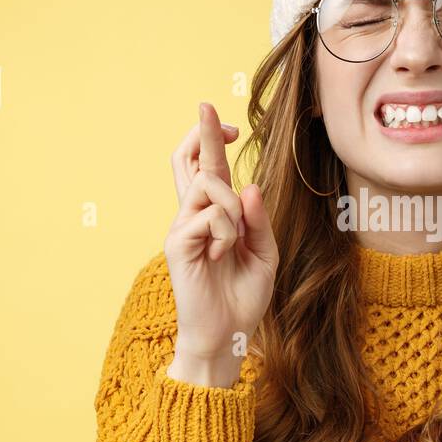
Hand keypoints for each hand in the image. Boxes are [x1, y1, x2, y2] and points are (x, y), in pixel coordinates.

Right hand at [164, 102, 278, 387]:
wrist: (227, 335)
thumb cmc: (243, 296)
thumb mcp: (264, 253)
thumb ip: (258, 220)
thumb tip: (249, 184)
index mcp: (214, 215)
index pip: (206, 167)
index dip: (211, 140)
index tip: (230, 125)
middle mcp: (193, 215)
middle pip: (187, 160)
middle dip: (201, 132)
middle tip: (206, 106)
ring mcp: (182, 227)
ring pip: (209, 186)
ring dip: (232, 206)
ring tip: (232, 242)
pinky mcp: (177, 243)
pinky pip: (209, 215)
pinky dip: (225, 232)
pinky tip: (219, 256)